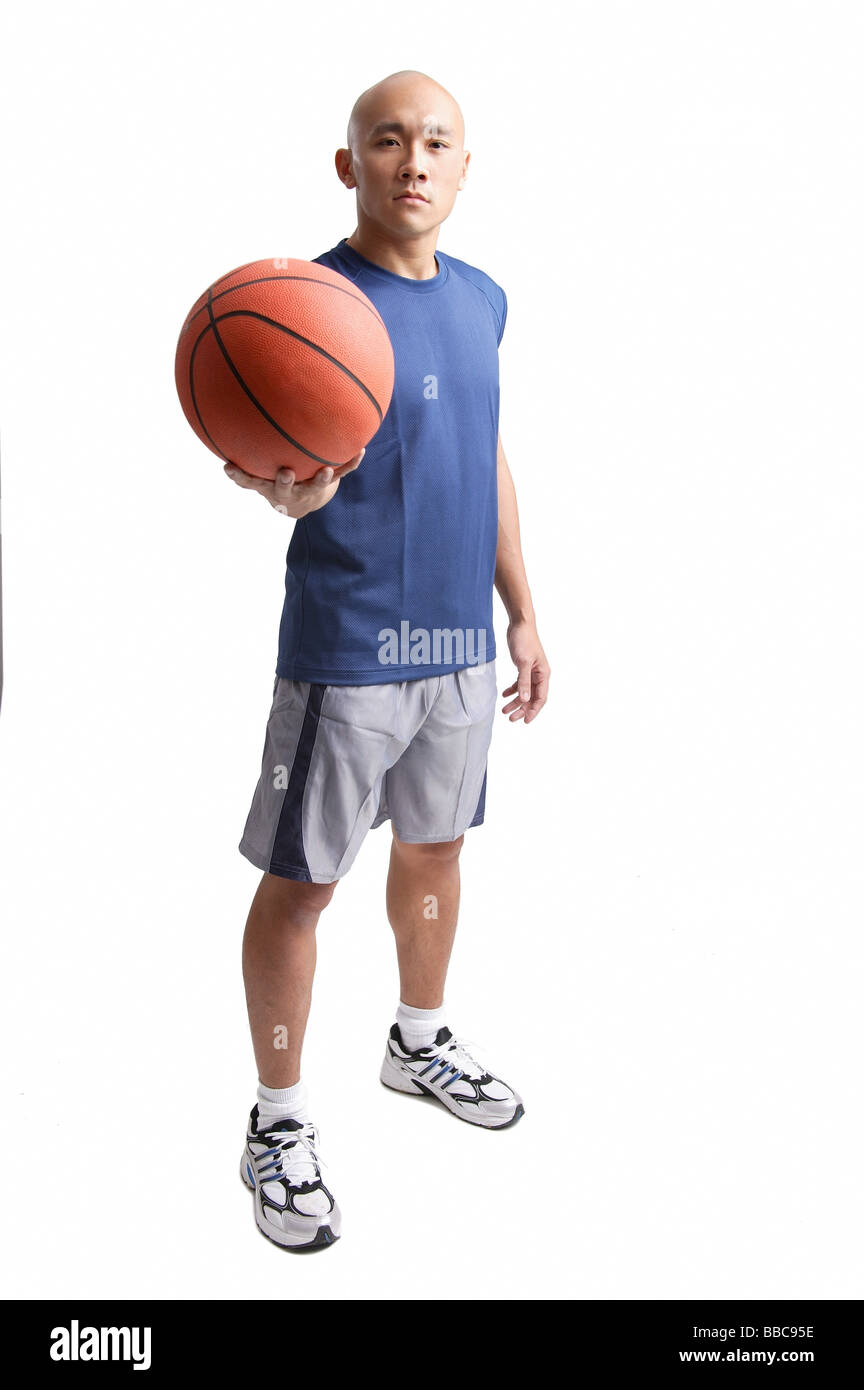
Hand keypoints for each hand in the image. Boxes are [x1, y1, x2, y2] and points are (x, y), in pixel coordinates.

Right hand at [223, 448, 364, 516]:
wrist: (300, 503)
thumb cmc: (273, 477)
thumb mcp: (258, 468)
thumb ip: (247, 452)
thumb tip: (222, 413)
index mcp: (267, 486)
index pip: (249, 482)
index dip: (239, 476)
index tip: (229, 467)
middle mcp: (286, 491)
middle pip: (283, 489)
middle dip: (284, 483)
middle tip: (285, 473)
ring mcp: (307, 490)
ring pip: (314, 487)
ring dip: (319, 480)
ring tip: (325, 471)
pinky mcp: (326, 484)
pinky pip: (340, 474)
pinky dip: (350, 463)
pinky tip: (360, 451)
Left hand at [501, 620, 549, 723]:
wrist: (520, 624)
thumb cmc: (524, 640)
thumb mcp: (523, 662)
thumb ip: (524, 682)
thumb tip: (524, 699)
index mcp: (543, 674)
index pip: (541, 698)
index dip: (533, 711)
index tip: (524, 721)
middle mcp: (539, 675)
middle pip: (532, 698)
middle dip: (522, 709)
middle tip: (510, 718)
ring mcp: (531, 671)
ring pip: (524, 692)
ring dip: (515, 701)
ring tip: (504, 710)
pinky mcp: (523, 667)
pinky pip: (519, 683)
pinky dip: (512, 690)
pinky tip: (503, 695)